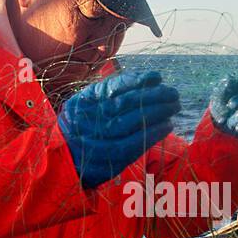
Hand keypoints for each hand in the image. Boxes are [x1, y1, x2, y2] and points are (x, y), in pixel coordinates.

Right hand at [56, 71, 181, 188]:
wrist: (62, 159)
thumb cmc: (82, 127)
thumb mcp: (87, 103)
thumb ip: (111, 91)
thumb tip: (149, 80)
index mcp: (84, 101)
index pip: (114, 87)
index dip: (137, 81)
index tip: (157, 77)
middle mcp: (89, 119)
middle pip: (126, 103)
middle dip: (153, 96)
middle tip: (173, 93)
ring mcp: (98, 140)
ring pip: (131, 122)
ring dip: (158, 112)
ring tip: (174, 106)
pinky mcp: (108, 159)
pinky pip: (134, 144)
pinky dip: (152, 133)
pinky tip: (167, 125)